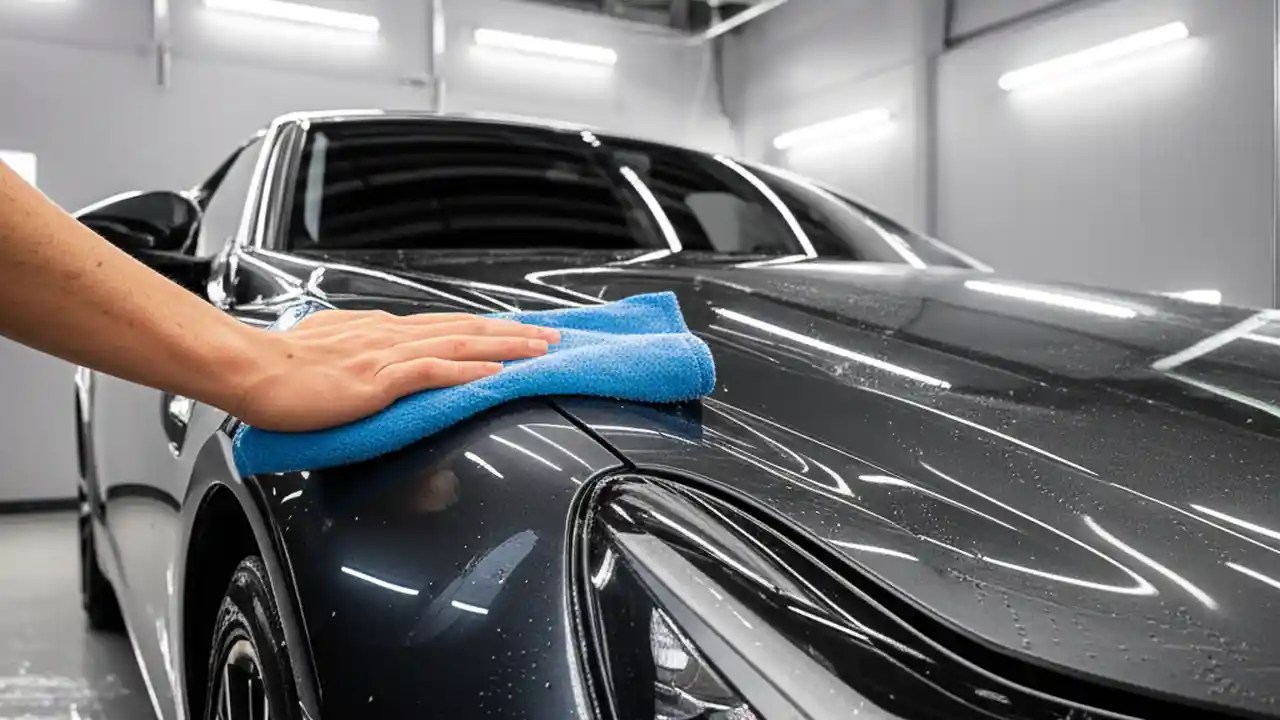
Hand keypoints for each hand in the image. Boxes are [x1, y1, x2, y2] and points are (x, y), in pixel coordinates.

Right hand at [222, 309, 558, 431]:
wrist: (247, 369)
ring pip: (460, 344)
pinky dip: (468, 370)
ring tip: (540, 350)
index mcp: (378, 331)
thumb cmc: (277, 367)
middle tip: (550, 336)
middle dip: (513, 333)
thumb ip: (358, 356)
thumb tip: (373, 366)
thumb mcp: (328, 352)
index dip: (486, 328)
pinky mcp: (377, 380)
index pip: (445, 326)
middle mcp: (389, 335)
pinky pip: (433, 371)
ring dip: (505, 347)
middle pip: (465, 329)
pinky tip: (495, 372)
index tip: (517, 330)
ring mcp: (385, 356)